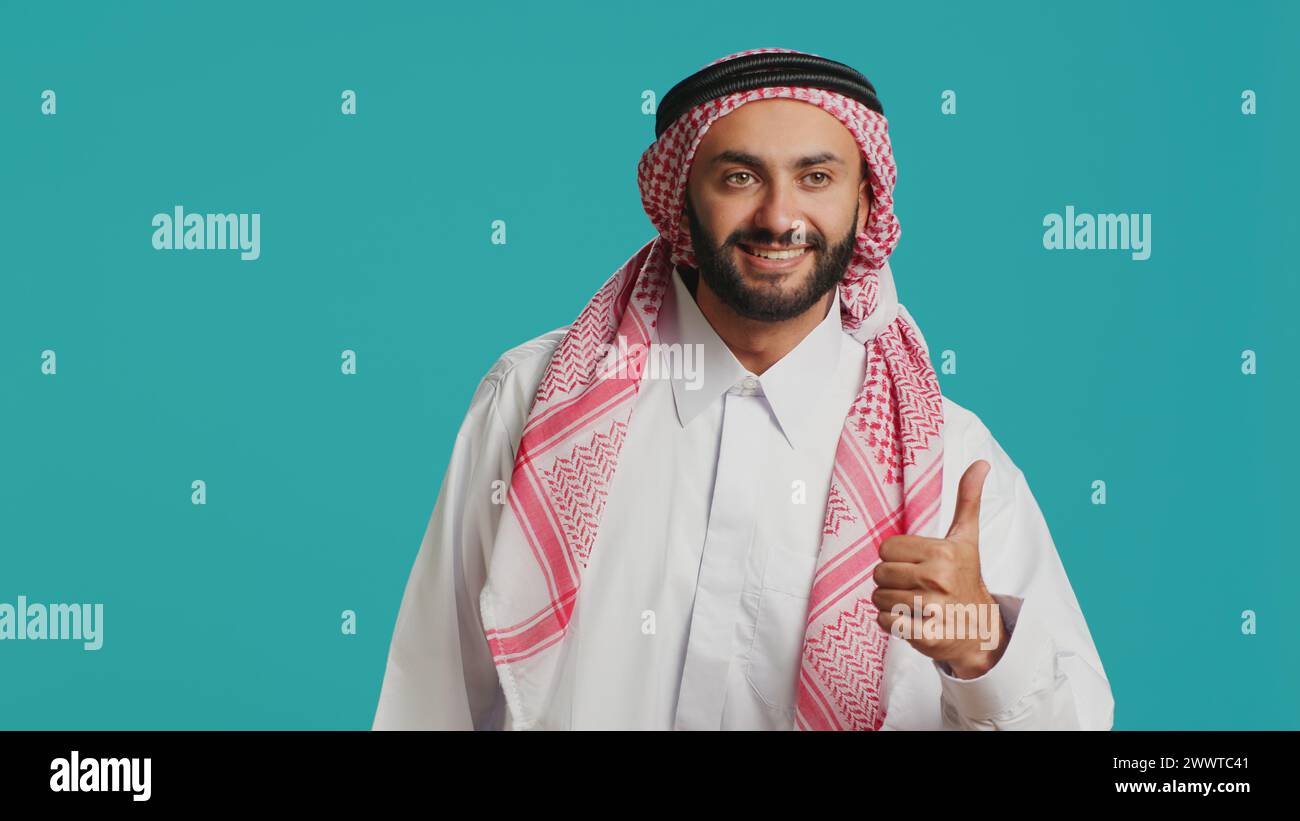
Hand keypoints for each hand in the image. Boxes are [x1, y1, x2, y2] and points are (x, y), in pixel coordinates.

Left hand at [871, 460, 1005, 677]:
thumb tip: (980, 463)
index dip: (897, 557)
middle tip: (914, 585)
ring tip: (913, 603)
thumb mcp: (967, 538)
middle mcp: (937, 580)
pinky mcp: (924, 636)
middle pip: (879, 573)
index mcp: (942, 553)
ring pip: (878, 598)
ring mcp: (931, 610)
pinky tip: (911, 620)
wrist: (980, 629)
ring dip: (889, 602)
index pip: (886, 548)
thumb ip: (967, 500)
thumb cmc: (966, 578)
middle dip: (891, 580)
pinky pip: (884, 622)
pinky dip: (891, 622)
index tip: (917, 564)